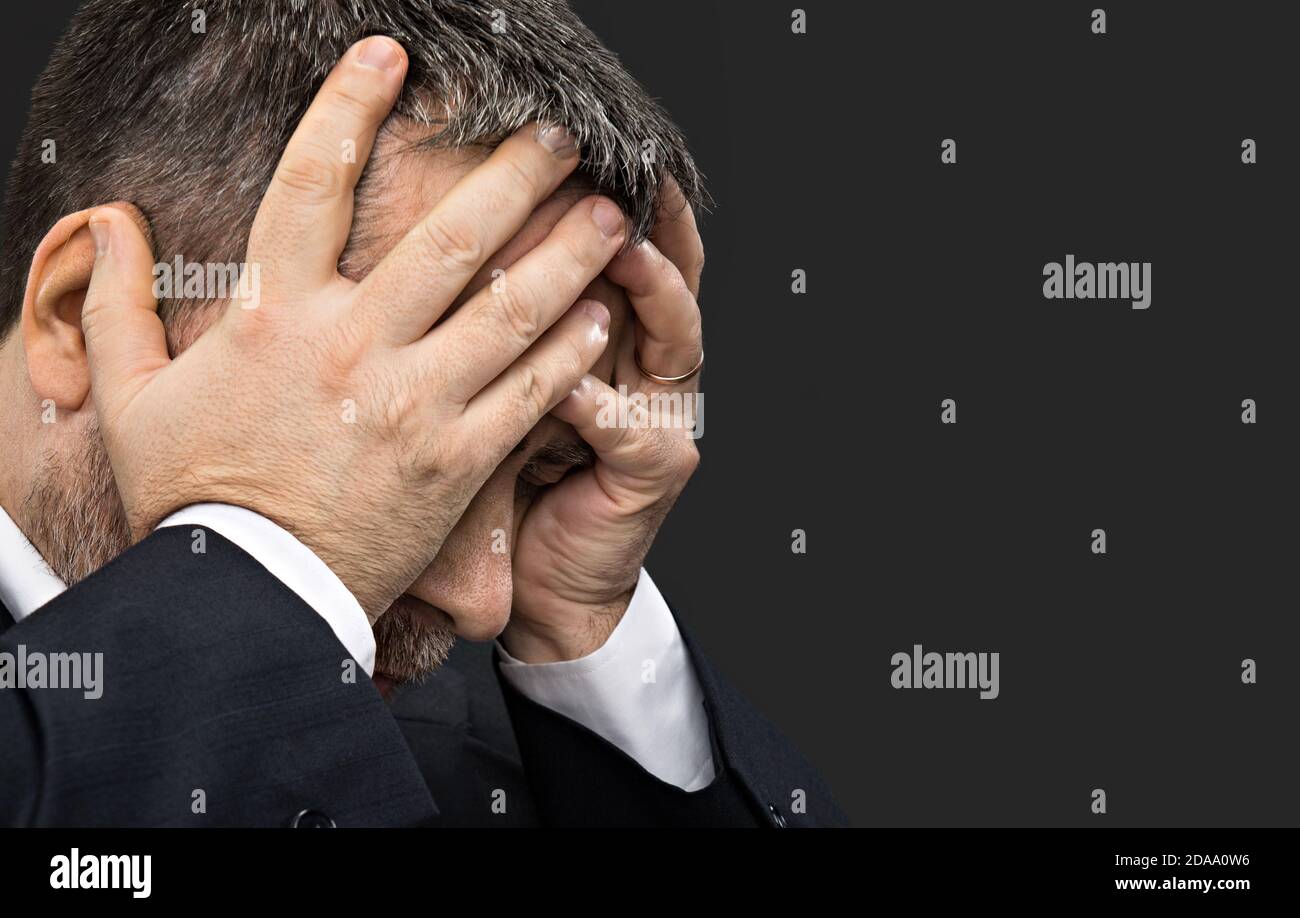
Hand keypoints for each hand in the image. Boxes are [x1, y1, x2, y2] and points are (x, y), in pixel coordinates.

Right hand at [79, 37, 624, 619]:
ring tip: (610, 215)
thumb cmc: (191, 498)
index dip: (350, 108)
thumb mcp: (129, 397)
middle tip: (560, 134)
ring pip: (508, 309)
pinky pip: (527, 394)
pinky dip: (570, 353)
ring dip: (567, 255)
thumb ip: (116, 304)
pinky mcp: (457, 462)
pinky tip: (603, 318)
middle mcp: (354, 345)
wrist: (246, 598)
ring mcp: (414, 403)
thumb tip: (107, 221)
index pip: (312, 184)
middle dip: (512, 175)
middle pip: (448, 237)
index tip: (389, 55)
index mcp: (274, 316)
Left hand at [504, 181, 704, 660]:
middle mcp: (642, 364)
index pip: (622, 250)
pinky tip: (571, 387)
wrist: (538, 578)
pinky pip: (633, 430)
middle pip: (670, 272)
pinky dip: (602, 406)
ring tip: (622, 251)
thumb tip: (405, 242)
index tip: (584, 144)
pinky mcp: (653, 472)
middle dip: (654, 217)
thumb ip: (471, 323)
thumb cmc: (499, 476)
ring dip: (651, 289)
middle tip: (628, 165)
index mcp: (606, 334)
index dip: (616, 197)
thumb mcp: (482, 384)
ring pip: (676, 335)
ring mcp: (657, 414)